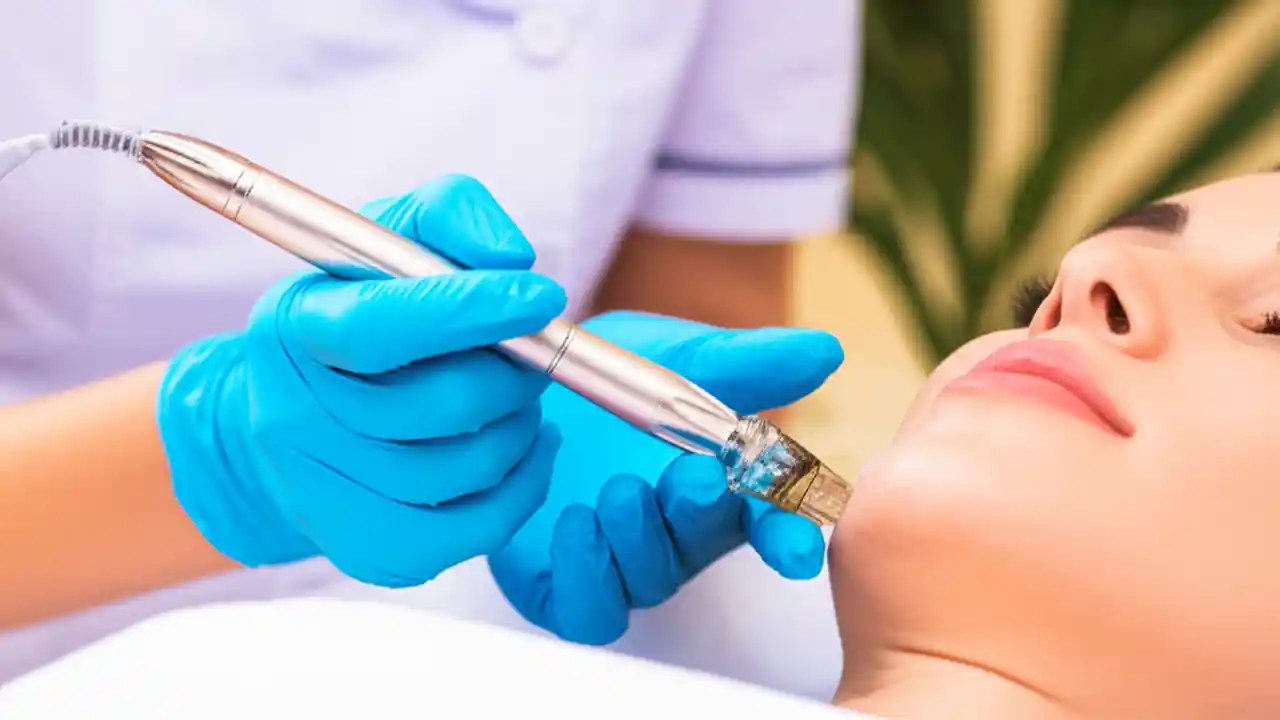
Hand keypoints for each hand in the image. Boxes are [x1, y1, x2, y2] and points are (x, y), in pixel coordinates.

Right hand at [158, 175, 563, 586]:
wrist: (286, 416)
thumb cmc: (355, 312)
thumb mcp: (385, 239)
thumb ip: (448, 217)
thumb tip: (511, 258)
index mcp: (297, 328)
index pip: (380, 327)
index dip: (469, 310)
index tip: (542, 294)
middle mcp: (296, 417)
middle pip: (442, 405)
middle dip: (516, 374)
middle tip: (535, 352)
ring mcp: (327, 494)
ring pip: (468, 467)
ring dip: (522, 426)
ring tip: (520, 398)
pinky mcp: (369, 549)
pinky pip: (477, 529)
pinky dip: (525, 484)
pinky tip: (527, 448)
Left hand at [489, 312, 842, 643]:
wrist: (522, 381)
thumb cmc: (612, 374)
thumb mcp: (676, 357)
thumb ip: (746, 360)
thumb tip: (825, 350)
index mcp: (719, 485)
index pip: (768, 523)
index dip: (787, 539)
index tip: (797, 547)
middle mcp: (676, 534)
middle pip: (706, 547)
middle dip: (705, 517)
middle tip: (696, 477)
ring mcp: (620, 564)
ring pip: (650, 583)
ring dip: (643, 541)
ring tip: (621, 490)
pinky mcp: (562, 587)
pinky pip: (588, 612)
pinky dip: (587, 576)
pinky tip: (576, 523)